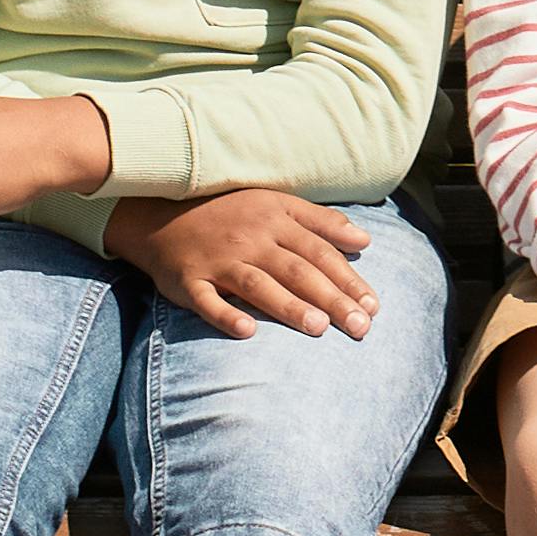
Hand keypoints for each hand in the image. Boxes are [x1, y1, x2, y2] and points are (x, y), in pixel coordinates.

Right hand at [111, 188, 380, 338]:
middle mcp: (251, 239)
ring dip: (289, 306)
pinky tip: (248, 332)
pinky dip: (226, 315)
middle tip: (360, 327)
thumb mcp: (277, 203)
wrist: (162, 213)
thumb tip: (366, 240)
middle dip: (331, 299)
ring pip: (259, 285)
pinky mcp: (189, 281)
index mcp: (275, 220)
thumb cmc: (230, 212)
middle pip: (297, 271)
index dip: (348, 278)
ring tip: (319, 328)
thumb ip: (321, 221)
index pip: (320, 252)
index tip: (374, 305)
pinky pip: (208, 301)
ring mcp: (219, 261)